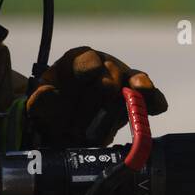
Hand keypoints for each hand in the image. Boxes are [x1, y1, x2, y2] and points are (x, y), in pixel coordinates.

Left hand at [26, 47, 167, 146]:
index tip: (94, 72)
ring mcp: (121, 85)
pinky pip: (149, 97)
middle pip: (111, 74)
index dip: (91, 65)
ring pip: (132, 83)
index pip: (88, 58)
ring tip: (135, 95)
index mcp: (76, 64)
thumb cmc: (50, 116)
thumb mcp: (38, 108)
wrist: (63, 136)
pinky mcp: (135, 101)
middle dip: (103, 95)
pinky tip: (157, 106)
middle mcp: (102, 69)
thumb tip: (48, 92)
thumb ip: (40, 101)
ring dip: (129, 98)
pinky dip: (153, 100)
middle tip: (82, 124)